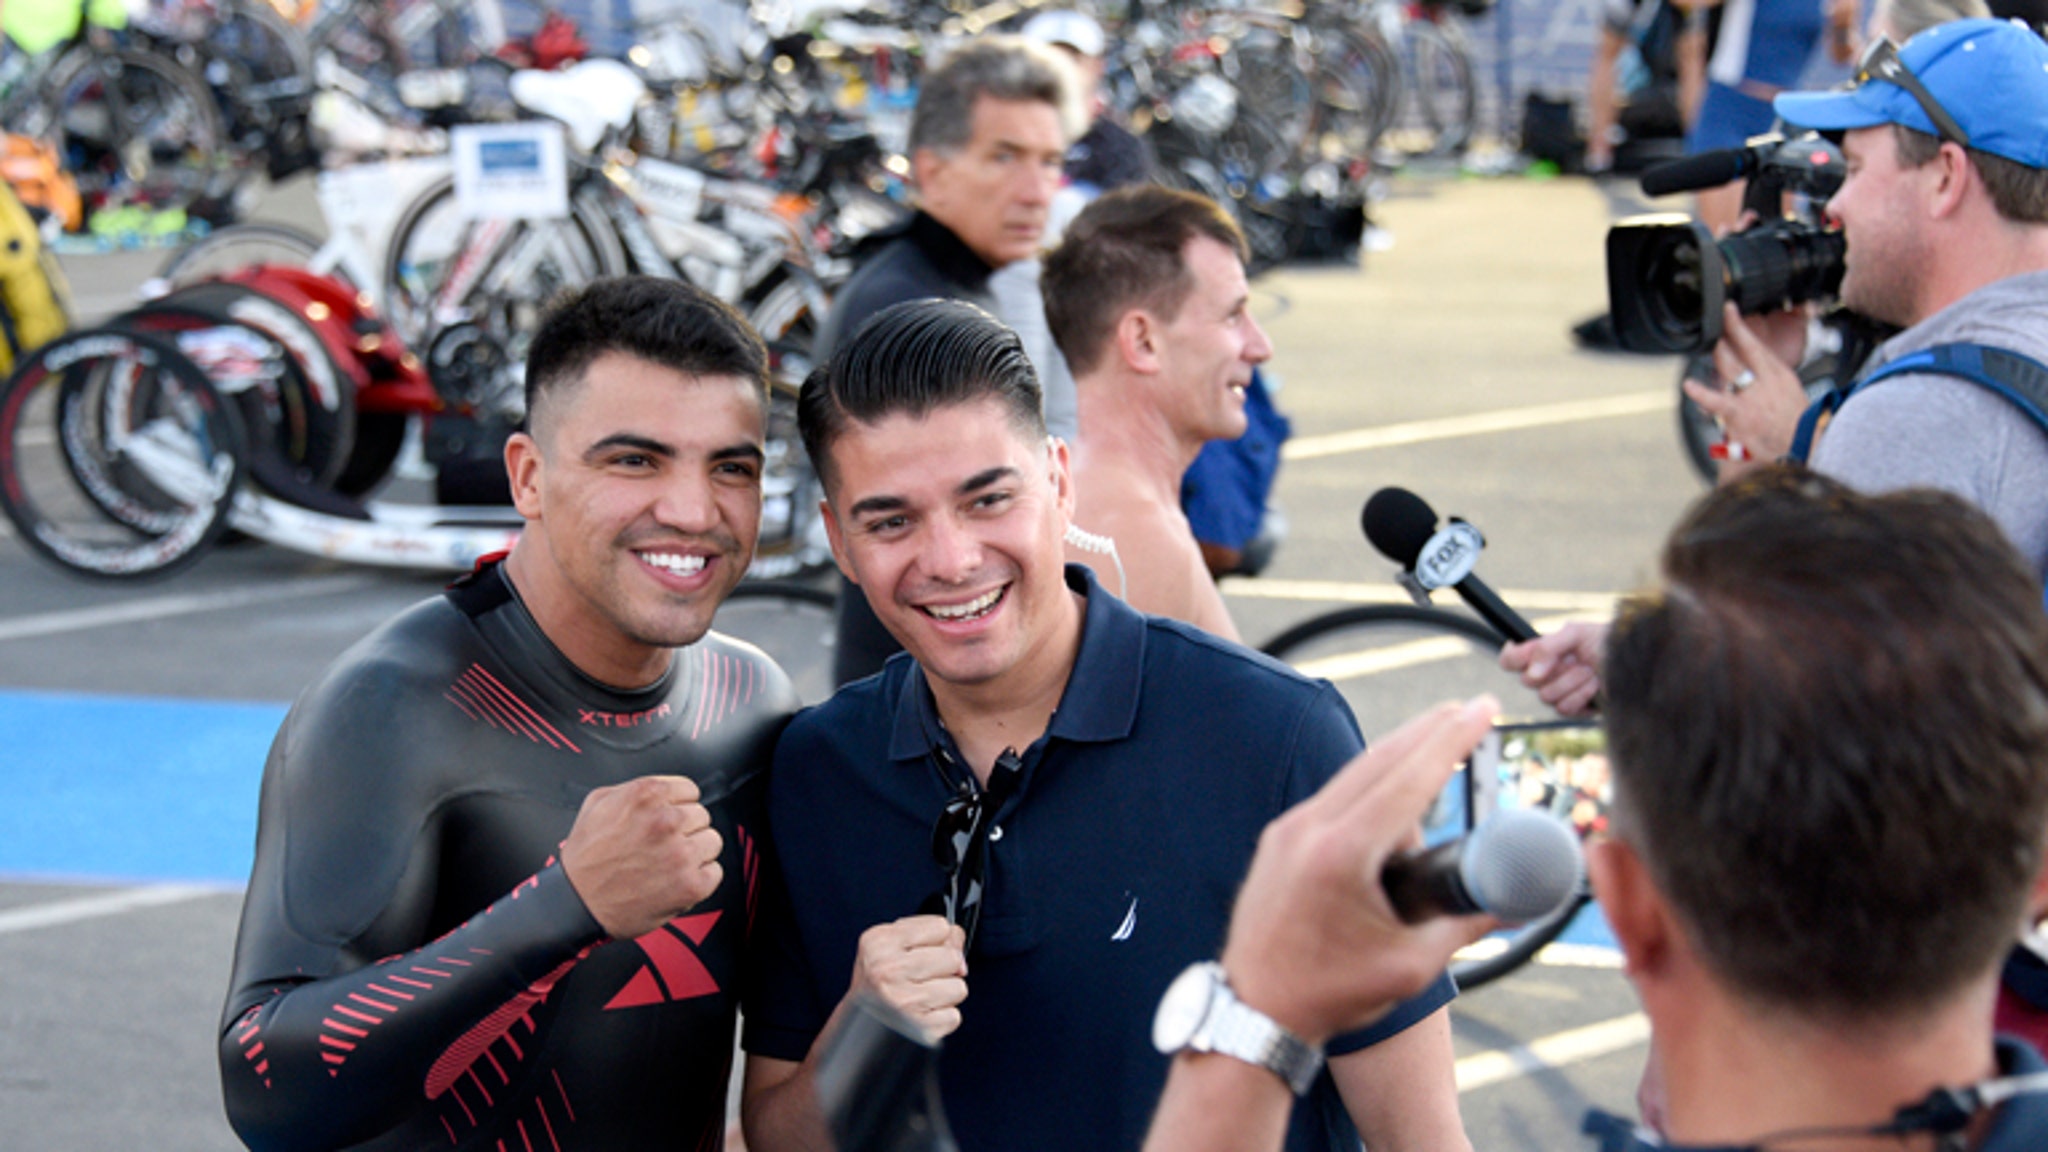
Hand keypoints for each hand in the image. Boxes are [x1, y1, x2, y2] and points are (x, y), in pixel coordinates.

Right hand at [561, 776, 723, 940]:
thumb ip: (634, 788)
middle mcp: (667, 821)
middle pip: (702, 815)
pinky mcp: (690, 884)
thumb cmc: (586, 858)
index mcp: (647, 795)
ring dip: (695, 852)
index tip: (665, 821)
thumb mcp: (598, 803)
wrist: (576, 904)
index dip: (677, 806)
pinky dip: (699, 878)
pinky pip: (714, 872)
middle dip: (684, 830)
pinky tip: (674, 881)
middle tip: (660, 846)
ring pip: (712, 841)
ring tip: (667, 864)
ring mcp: (681, 854)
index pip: (690, 790)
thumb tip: (665, 789)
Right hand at [847, 916, 969, 1040]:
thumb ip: (930, 932)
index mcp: (880, 942)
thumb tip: (960, 952)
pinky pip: (954, 1017)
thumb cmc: (879, 979)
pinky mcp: (918, 1029)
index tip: (920, 951)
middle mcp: (889, 971)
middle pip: (953, 957)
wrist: (859, 1025)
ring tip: (922, 995)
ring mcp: (904, 1002)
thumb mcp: (891, 943)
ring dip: (945, 994)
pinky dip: (942, 1017)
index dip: (936, 939)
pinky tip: (923, 1014)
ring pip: (958, 988)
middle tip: (921, 976)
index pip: (941, 927)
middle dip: (944, 967)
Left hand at [1220, 698, 1500, 1046]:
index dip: (1452, 740)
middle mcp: (1308, 828)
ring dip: (1399, 754)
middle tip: (1470, 708)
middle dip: (1429, 731)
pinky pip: (1334, 796)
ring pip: (1354, 774)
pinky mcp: (1279, 839)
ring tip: (1442, 736)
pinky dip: (1370, 782)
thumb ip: (1465, 925)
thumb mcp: (1412, 966)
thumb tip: (1514, 902)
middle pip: (1380, 761)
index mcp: (1341, 852)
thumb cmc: (1330, 996)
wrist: (1252, 1012)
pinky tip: (1395, 785)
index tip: (1482, 709)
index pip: (1409, 778)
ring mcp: (1287, 830)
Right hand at [1499, 622, 1608, 716]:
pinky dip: (1582, 695)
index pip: (1512, 659)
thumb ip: (1548, 647)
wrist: (1640, 663)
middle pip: (1527, 681)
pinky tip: (1595, 686)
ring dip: (1572, 682)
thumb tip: (1531, 672)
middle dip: (1554, 670)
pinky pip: (1564, 709)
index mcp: (1544, 651)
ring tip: (1591, 671)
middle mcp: (1549, 673)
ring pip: (1546, 697)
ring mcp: (1561, 693)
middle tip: (1575, 660)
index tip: (1524, 656)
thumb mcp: (1577, 633)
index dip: (1512, 658)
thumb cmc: (1609, 642)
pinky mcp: (1575, 710)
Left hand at [1682, 303, 1809, 479]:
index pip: (1754, 342)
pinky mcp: (1739, 413)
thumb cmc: (1800, 422)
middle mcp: (1763, 379)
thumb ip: (1770, 379)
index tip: (1727, 310)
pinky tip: (1688, 386)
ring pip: (1727, 368)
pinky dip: (1700, 393)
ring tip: (1711, 351)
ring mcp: (1750, 395)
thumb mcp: (1790, 391)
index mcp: (1777, 372)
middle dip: (1722, 343)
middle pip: (1736, 352)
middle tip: (1714, 338)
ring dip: (1717, 358)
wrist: (1809, 442)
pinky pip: (1715, 400)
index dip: (1737, 325)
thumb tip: (1756, 371)